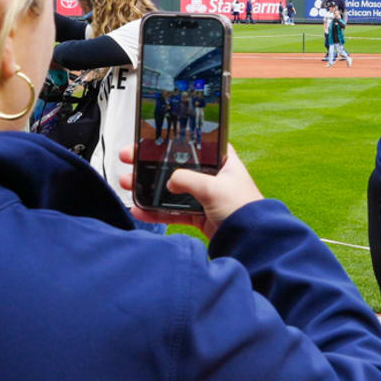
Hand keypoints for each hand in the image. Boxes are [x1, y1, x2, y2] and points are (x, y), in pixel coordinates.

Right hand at [118, 143, 263, 230]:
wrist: (252, 240)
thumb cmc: (243, 208)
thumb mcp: (213, 187)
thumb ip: (187, 179)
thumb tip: (169, 181)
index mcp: (222, 162)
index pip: (193, 145)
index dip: (171, 141)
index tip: (148, 140)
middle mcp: (213, 177)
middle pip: (176, 167)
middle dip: (150, 164)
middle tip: (129, 159)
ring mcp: (204, 197)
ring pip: (171, 190)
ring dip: (149, 188)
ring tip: (127, 183)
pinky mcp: (199, 216)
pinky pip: (173, 211)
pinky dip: (156, 211)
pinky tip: (139, 209)